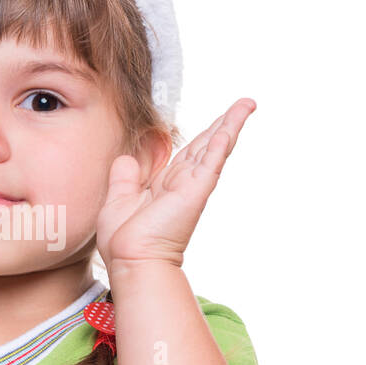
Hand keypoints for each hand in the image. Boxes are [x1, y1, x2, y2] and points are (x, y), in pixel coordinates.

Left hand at [96, 98, 256, 271]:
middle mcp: (183, 182)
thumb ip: (124, 177)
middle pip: (208, 144)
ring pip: (215, 146)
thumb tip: (127, 158)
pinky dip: (221, 141)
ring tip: (247, 104)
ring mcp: (192, 186)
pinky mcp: (196, 190)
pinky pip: (211, 160)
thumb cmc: (125, 240)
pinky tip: (231, 123)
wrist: (132, 260)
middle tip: (244, 104)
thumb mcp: (118, 200)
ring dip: (232, 123)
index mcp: (167, 184)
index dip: (202, 135)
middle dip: (225, 122)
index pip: (189, 153)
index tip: (214, 121)